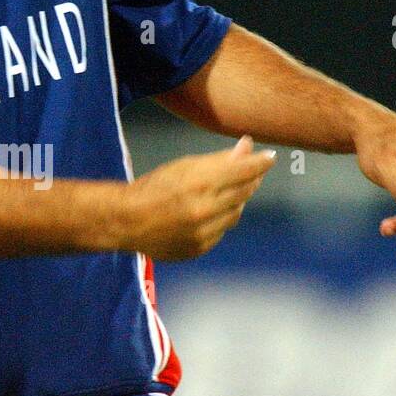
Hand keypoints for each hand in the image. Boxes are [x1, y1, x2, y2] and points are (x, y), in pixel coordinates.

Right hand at [123, 135, 275, 260]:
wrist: (125, 221)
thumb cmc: (152, 187)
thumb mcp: (184, 166)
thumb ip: (219, 160)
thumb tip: (247, 147)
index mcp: (201, 183)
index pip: (245, 171)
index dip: (261, 162)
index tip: (270, 157)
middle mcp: (205, 210)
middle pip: (244, 192)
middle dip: (250, 180)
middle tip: (250, 172)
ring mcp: (203, 233)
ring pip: (235, 214)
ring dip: (235, 201)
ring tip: (222, 192)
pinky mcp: (199, 248)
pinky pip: (221, 231)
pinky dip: (219, 220)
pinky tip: (206, 213)